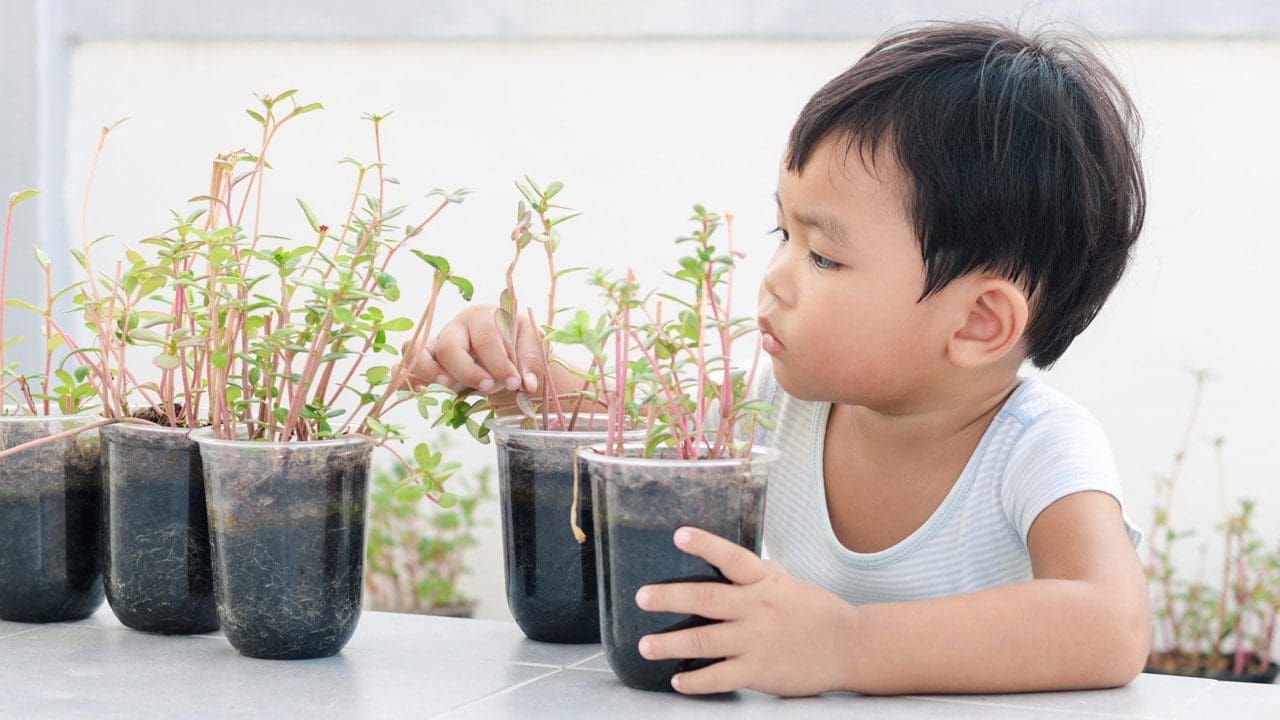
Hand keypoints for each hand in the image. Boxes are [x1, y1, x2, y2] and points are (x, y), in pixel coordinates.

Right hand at [404, 304, 544, 394]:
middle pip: (449, 345)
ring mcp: (438, 342)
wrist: (506, 345)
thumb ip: (530, 361)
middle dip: (467, 370)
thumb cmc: (516, 341)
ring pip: (418, 349)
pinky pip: (408, 361)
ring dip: (429, 370)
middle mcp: (456, 326)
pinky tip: (419, 388)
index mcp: (483, 316)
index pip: (486, 339)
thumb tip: (526, 383)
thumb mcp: (531, 345)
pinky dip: (409, 374)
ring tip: (448, 386)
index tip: (514, 383)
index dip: (499, 363)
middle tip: (488, 386)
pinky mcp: (428, 358)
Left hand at [635, 526, 859, 696]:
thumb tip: (724, 562)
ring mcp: (757, 641)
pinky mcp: (759, 671)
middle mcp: (757, 608)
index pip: (731, 558)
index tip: (679, 535)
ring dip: (670, 643)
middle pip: (706, 600)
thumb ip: (756, 575)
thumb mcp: (787, 583)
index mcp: (764, 582)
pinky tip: (677, 680)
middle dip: (668, 598)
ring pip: (704, 641)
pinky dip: (694, 681)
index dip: (705, 545)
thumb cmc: (815, 611)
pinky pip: (719, 677)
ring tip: (645, 646)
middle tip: (641, 597)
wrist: (850, 647)